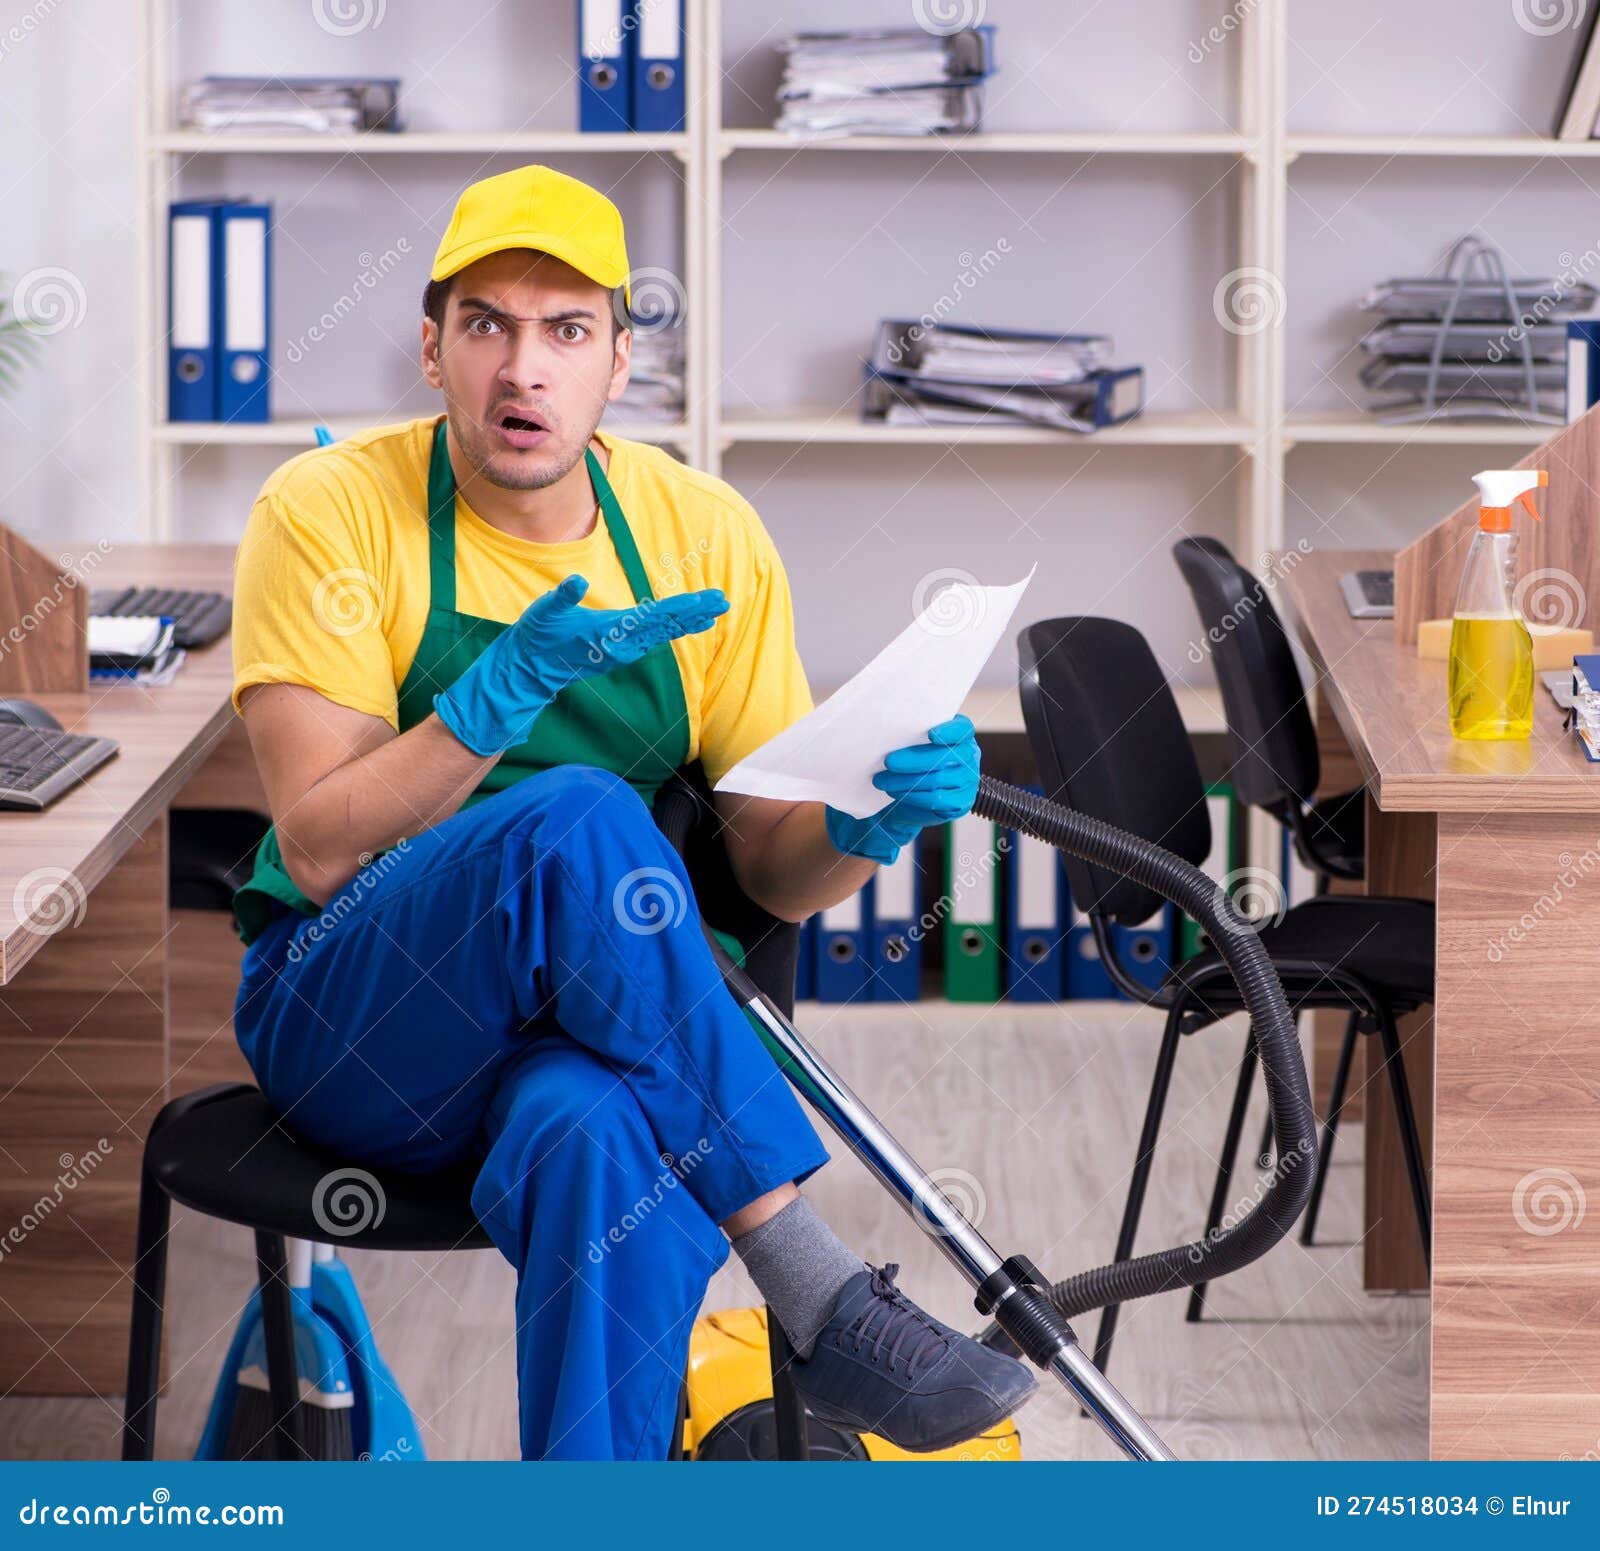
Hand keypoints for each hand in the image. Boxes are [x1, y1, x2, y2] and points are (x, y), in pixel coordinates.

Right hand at [435, 573, 727, 755]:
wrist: (531, 670)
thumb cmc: (536, 637)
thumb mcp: (543, 612)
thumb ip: (561, 597)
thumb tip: (577, 581)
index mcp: (609, 632)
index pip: (651, 618)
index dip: (679, 609)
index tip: (703, 603)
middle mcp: (622, 643)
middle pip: (665, 625)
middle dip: (695, 613)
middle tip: (724, 600)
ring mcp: (622, 649)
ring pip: (663, 632)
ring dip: (690, 620)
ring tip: (716, 608)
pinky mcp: (620, 650)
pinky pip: (654, 637)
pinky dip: (675, 627)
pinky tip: (690, 622)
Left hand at [825, 714, 980, 864]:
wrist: (914, 794)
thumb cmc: (914, 763)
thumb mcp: (914, 743)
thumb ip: (912, 734)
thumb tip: (888, 726)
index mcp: (962, 736)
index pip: (963, 730)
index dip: (949, 732)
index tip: (931, 734)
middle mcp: (969, 757)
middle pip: (945, 756)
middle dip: (913, 759)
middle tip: (888, 762)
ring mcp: (967, 782)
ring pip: (936, 779)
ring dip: (905, 780)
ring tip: (882, 779)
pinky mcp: (959, 803)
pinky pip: (935, 799)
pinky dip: (912, 795)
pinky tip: (895, 791)